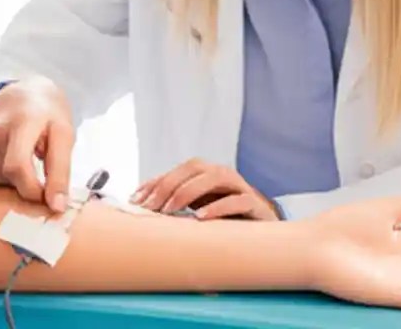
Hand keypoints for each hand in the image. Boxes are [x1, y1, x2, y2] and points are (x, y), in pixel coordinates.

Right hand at [0, 77, 74, 212]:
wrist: (23, 92)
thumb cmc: (48, 114)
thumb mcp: (64, 135)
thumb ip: (60, 171)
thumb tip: (56, 207)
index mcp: (22, 122)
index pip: (18, 167)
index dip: (33, 192)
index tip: (51, 202)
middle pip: (9, 177)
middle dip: (29, 186)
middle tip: (44, 177)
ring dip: (16, 181)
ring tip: (27, 160)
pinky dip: (3, 176)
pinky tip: (12, 158)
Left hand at [131, 159, 278, 219]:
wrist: (264, 232)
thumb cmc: (225, 217)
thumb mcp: (197, 208)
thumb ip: (173, 201)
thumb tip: (139, 201)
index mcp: (208, 173)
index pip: (180, 170)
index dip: (157, 182)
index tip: (137, 200)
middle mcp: (224, 175)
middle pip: (194, 168)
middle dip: (169, 185)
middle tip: (152, 206)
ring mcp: (241, 187)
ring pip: (216, 177)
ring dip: (189, 191)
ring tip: (171, 209)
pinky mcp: (256, 205)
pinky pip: (239, 201)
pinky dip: (219, 207)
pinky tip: (201, 217)